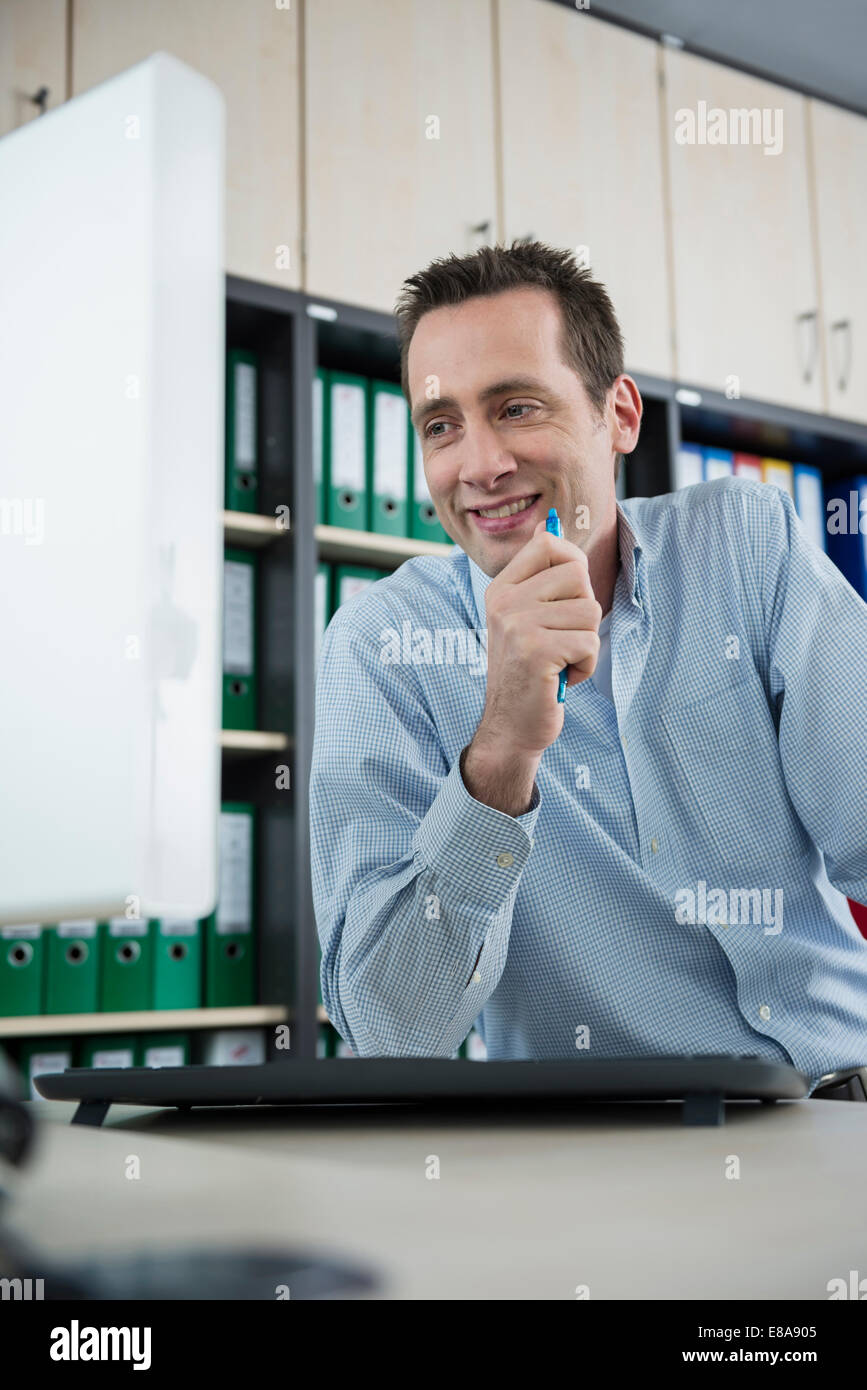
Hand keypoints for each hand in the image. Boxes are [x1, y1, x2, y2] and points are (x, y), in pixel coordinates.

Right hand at [476, 520, 601, 758]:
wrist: (511, 725)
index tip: (564, 598)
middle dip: (584, 611)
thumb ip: (539, 575)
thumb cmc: (527, 671)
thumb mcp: (525, 617)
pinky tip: (560, 676)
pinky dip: (585, 665)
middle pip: (578, 575)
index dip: (572, 565)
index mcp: (502, 588)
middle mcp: (505, 602)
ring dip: (585, 643)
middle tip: (560, 638)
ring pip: (590, 611)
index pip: (548, 543)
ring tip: (560, 660)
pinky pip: (590, 642)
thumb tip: (551, 525)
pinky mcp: (536, 650)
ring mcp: (518, 625)